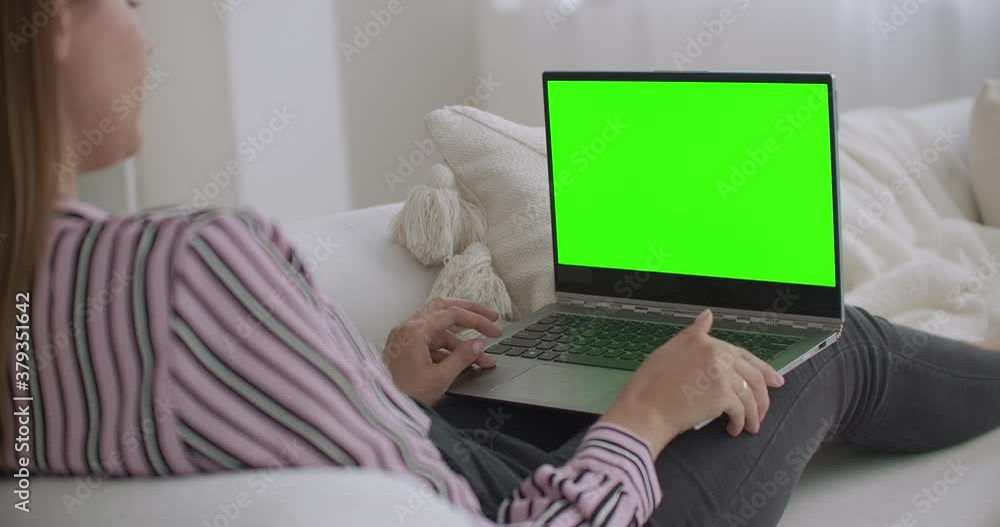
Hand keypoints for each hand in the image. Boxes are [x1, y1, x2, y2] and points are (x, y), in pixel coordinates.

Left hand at [384, 298, 502, 405]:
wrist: (381, 412)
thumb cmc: (405, 396)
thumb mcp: (439, 378)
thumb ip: (462, 358)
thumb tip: (479, 344)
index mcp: (414, 330)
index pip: (452, 315)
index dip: (478, 320)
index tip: (496, 330)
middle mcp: (407, 329)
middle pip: (443, 310)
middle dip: (469, 314)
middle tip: (491, 317)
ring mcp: (405, 339)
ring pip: (438, 330)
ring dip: (461, 341)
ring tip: (482, 358)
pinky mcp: (404, 351)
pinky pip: (430, 343)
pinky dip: (448, 350)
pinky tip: (464, 364)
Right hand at [600, 309, 784, 454]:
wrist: (645, 408)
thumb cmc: (650, 384)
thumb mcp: (669, 349)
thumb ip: (693, 334)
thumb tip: (707, 315)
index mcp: (703, 341)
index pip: (741, 353)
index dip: (760, 367)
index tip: (773, 379)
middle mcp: (716, 354)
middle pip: (754, 374)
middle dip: (764, 394)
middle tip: (765, 408)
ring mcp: (722, 374)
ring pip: (751, 394)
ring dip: (754, 413)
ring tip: (751, 425)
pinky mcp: (723, 396)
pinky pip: (741, 411)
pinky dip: (741, 422)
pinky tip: (735, 429)